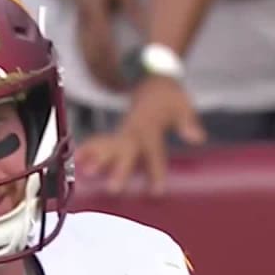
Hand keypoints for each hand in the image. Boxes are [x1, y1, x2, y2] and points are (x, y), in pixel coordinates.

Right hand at [69, 0, 145, 89]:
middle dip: (107, 77)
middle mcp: (83, 23)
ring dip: (98, 74)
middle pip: (93, 58)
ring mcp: (78, 25)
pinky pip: (83, 51)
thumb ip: (134, 10)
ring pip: (86, 57)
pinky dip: (93, 65)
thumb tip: (146, 32)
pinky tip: (101, 74)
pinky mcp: (78, 26)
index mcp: (95, 13)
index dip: (116, 68)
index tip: (128, 81)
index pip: (105, 49)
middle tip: (123, 91)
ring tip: (113, 88)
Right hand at [76, 76, 205, 195]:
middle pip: (125, 153)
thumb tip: (198, 139)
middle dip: (118, 171)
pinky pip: (97, 143)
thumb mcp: (182, 106)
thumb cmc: (170, 99)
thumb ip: (188, 123)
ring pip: (107, 148)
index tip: (156, 193)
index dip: (155, 171)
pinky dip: (86, 151)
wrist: (152, 82)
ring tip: (86, 175)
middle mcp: (133, 132)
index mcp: (150, 129)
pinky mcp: (114, 135)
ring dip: (96, 161)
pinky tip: (76, 163)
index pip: (154, 152)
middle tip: (113, 190)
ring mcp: (121, 133)